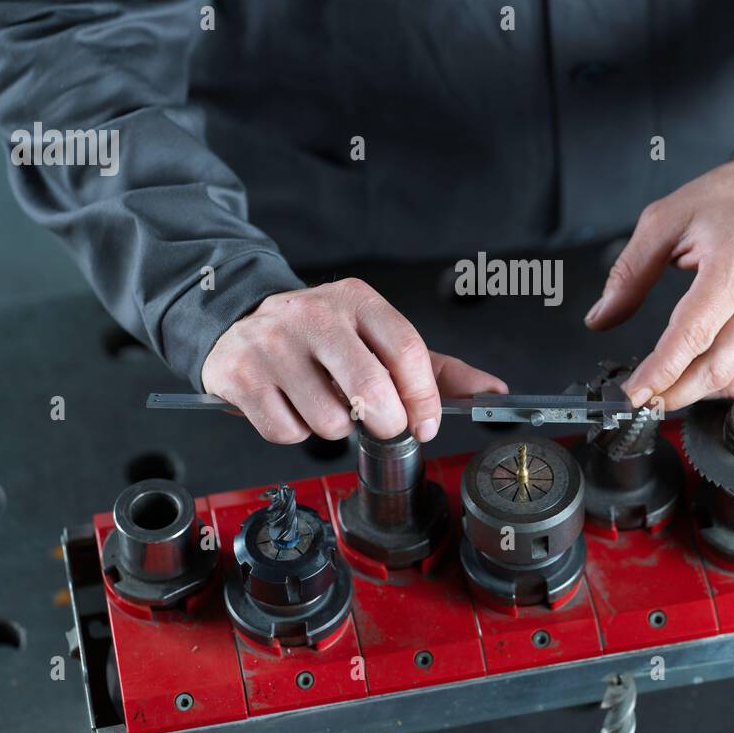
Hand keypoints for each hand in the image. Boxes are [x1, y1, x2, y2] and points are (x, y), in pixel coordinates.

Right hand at [201, 279, 506, 443]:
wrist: (241, 323)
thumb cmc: (322, 339)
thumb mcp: (377, 339)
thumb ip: (436, 368)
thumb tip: (492, 391)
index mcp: (357, 300)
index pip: (407, 351)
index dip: (423, 398)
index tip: (425, 424)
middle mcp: (314, 315)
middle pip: (372, 389)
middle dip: (387, 423)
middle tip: (381, 424)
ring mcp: (274, 344)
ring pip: (331, 421)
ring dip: (335, 428)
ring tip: (324, 403)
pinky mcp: (242, 374)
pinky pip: (287, 432)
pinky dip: (295, 432)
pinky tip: (291, 406)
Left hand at [585, 158, 733, 411]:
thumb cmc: (729, 200)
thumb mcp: (664, 222)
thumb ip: (629, 274)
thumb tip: (601, 317)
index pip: (692, 337)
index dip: (659, 373)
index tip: (632, 393)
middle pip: (716, 371)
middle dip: (674, 395)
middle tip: (641, 401)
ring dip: (698, 393)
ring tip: (664, 387)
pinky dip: (721, 381)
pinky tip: (696, 372)